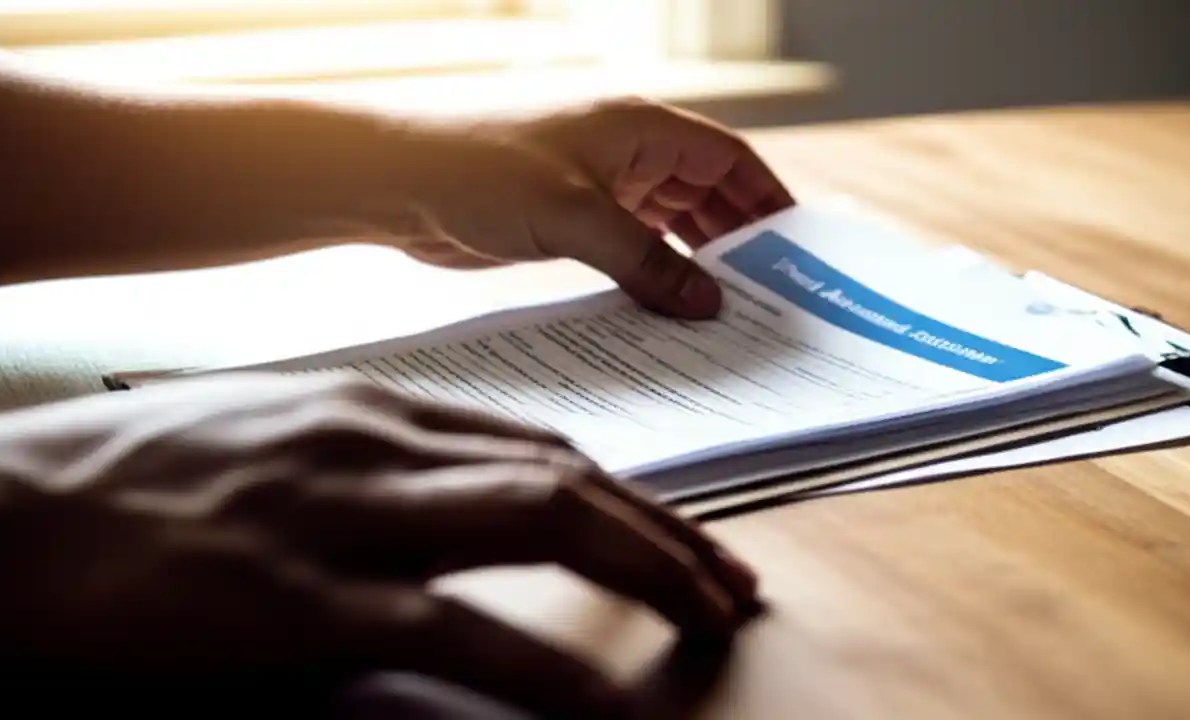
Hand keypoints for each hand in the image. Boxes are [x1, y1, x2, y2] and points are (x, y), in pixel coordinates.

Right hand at [0, 374, 758, 716]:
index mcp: (365, 407)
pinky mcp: (303, 604)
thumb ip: (357, 456)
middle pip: (565, 476)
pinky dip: (552, 670)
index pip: (534, 443)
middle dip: (666, 531)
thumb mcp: (261, 438)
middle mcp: (374, 444)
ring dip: (647, 571)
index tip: (677, 532)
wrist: (0, 513)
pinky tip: (609, 708)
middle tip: (730, 583)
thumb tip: (439, 494)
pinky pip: (462, 632)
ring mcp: (345, 517)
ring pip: (542, 522)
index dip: (623, 491)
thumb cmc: (124, 482)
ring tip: (712, 619)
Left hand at [386, 99, 792, 318]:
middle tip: (767, 294)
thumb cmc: (479, 169)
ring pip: (669, 224)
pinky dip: (653, 275)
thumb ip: (647, 262)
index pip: (728, 158)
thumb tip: (708, 303)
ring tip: (725, 312)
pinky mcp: (568, 220)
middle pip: (705, 193)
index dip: (766, 199)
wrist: (394, 180)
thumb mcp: (575, 217)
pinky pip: (630, 249)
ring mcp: (598, 186)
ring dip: (695, 262)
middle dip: (737, 239)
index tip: (796, 248)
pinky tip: (668, 312)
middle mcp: (626, 152)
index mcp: (639, 126)